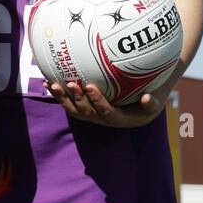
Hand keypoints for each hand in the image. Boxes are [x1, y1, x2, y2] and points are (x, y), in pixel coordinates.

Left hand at [49, 81, 166, 128]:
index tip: (90, 86)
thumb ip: (152, 103)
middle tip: (70, 83)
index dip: (97, 101)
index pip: (106, 112)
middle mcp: (103, 120)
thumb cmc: (147, 102)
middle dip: (77, 98)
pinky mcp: (83, 110)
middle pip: (86, 112)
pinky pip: (68, 103)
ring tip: (52, 84)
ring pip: (73, 110)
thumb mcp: (154, 104)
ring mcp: (91, 116)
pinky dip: (58, 95)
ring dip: (62, 98)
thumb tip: (148, 98)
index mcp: (119, 119)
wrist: (138, 105)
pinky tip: (47, 83)